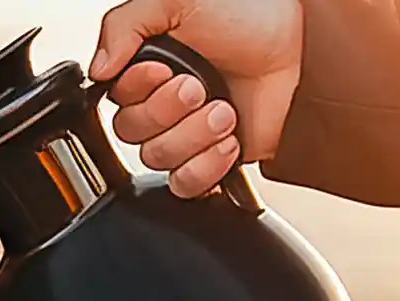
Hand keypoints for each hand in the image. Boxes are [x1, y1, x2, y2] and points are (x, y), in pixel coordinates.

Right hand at [90, 0, 302, 197]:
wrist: (302, 40)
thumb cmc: (247, 12)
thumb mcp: (175, 0)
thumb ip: (123, 26)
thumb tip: (98, 68)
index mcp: (148, 70)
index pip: (116, 101)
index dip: (138, 91)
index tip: (162, 70)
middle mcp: (164, 104)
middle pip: (133, 135)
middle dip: (168, 112)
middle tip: (199, 87)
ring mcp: (189, 133)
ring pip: (159, 159)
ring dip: (193, 136)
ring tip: (223, 111)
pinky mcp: (215, 157)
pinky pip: (188, 184)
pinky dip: (204, 168)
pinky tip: (227, 141)